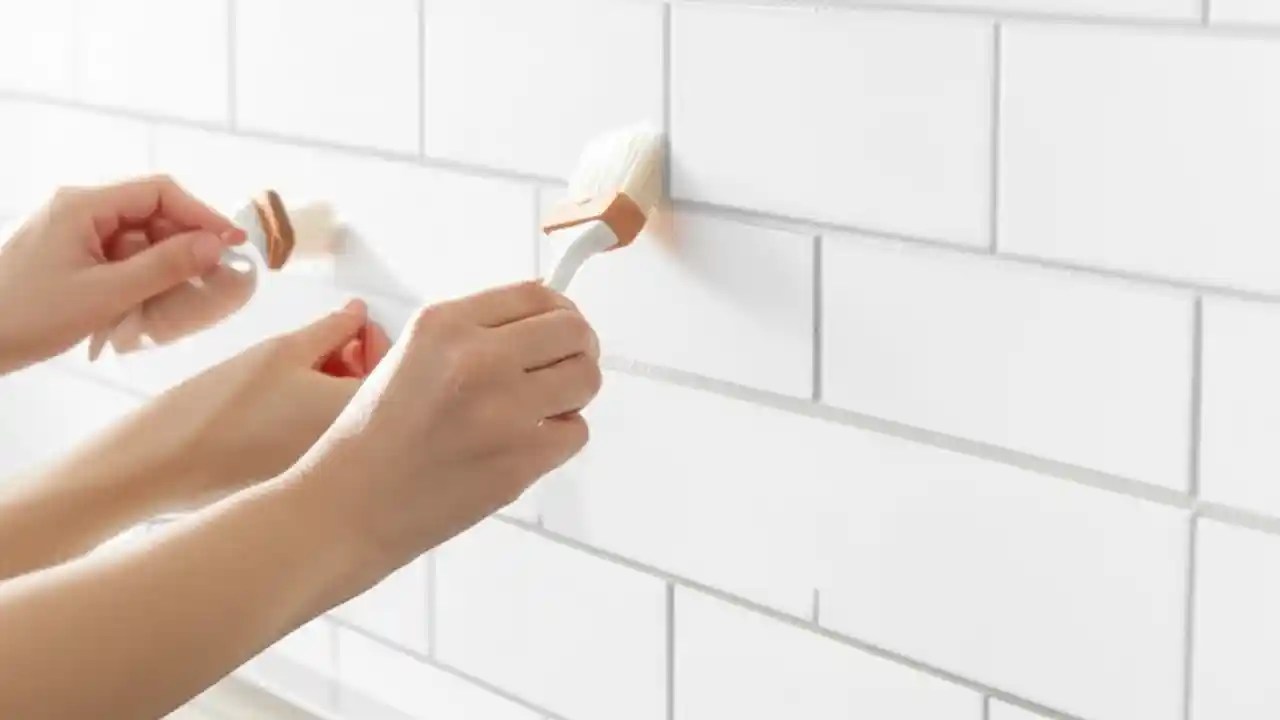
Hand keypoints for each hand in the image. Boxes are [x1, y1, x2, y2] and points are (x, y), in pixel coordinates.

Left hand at [0, 176, 249, 373]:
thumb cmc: (30, 315)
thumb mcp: (105, 294)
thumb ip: (163, 267)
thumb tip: (216, 245)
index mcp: (83, 205)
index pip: (159, 192)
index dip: (201, 215)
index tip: (231, 244)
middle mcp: (79, 209)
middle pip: (151, 213)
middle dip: (184, 243)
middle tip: (212, 277)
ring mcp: (72, 232)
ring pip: (137, 237)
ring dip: (163, 263)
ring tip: (182, 296)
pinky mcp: (69, 255)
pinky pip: (119, 256)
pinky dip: (141, 275)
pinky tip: (150, 302)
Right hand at [98, 299, 390, 513]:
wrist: (165, 469)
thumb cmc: (221, 406)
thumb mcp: (282, 352)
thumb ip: (332, 329)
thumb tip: (359, 314)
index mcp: (367, 413)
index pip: (400, 371)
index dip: (379, 340)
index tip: (356, 327)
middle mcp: (367, 451)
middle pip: (389, 400)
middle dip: (366, 365)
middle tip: (333, 344)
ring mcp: (344, 474)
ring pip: (364, 423)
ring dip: (347, 392)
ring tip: (306, 372)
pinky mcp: (319, 487)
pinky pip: (342, 446)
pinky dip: (330, 421)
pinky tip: (296, 406)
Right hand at [293, 281, 601, 576]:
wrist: (351, 505)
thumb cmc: (374, 433)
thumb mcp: (413, 353)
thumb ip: (476, 332)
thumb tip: (547, 318)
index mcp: (446, 324)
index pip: (536, 295)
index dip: (560, 309)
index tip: (561, 325)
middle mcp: (479, 358)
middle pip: (574, 331)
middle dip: (579, 347)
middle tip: (563, 366)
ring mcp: (505, 410)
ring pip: (586, 379)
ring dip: (574, 391)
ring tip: (543, 406)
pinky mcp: (522, 459)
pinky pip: (576, 431)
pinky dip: (561, 436)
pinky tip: (526, 442)